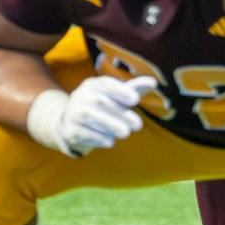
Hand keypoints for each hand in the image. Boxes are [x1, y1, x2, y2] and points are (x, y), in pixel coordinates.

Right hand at [26, 75, 153, 157]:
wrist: (71, 123)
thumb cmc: (101, 108)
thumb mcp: (115, 97)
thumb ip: (133, 90)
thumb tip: (154, 83)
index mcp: (93, 85)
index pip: (106, 84)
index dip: (120, 91)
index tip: (135, 100)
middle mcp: (80, 96)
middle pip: (100, 102)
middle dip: (120, 113)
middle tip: (138, 125)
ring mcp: (73, 112)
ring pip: (90, 117)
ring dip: (110, 126)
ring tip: (125, 133)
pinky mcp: (70, 130)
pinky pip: (83, 132)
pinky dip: (98, 137)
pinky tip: (110, 142)